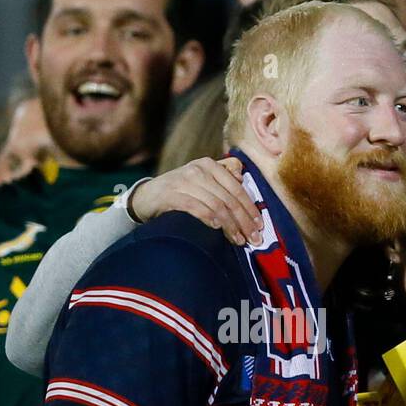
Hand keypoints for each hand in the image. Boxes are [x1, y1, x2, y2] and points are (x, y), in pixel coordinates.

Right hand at [130, 157, 262, 245]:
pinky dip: (210, 219)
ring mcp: (184, 181)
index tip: (259, 226)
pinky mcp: (172, 195)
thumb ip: (222, 174)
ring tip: (239, 240)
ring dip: (230, 226)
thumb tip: (242, 177)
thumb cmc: (179, 191)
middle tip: (254, 239)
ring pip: (216, 205)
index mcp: (209, 165)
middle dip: (244, 221)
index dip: (250, 208)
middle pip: (229, 199)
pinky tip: (218, 229)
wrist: (146, 196)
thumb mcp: (201, 179)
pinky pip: (197, 208)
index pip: (237, 188)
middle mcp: (198, 170)